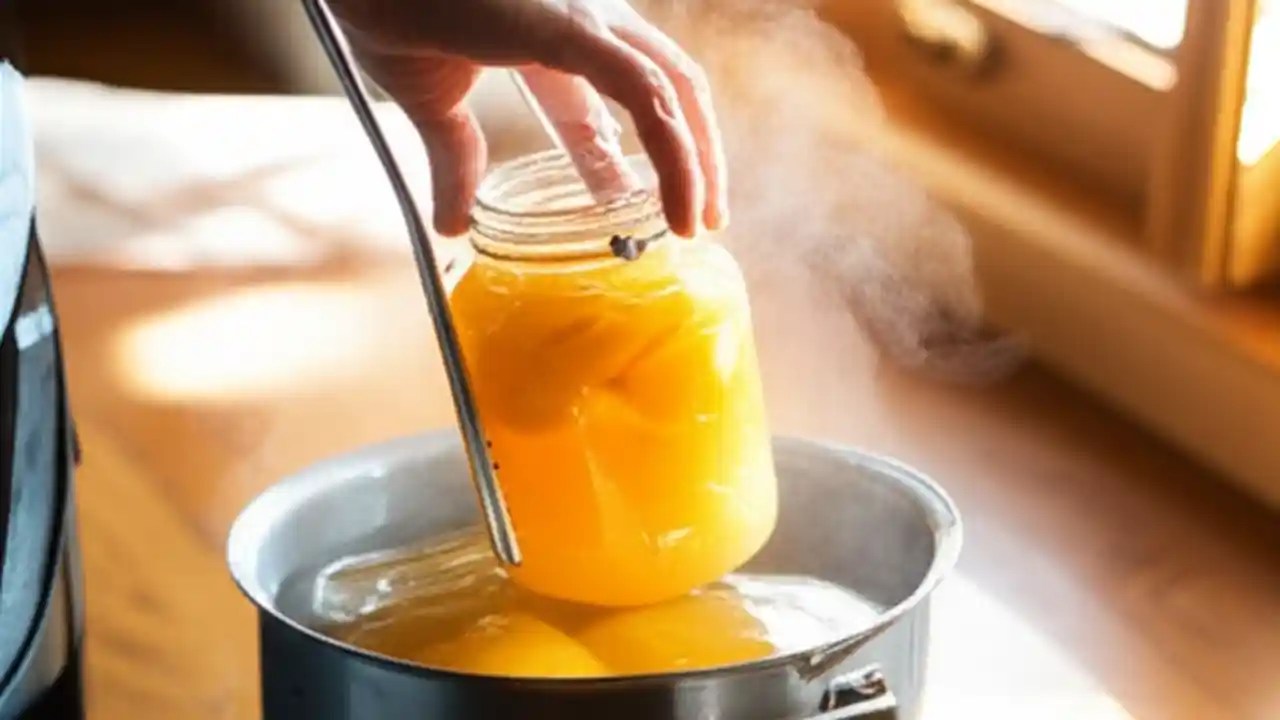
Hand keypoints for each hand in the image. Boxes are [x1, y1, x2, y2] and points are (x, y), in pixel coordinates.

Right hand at [328, 0, 726, 237]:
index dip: (647, 151)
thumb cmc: (384, 4)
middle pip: (669, 86)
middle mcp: (583, 19)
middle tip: (698, 217)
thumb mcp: (429, 99)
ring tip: (701, 221)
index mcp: (555, 33)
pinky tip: (680, 206)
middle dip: (692, 153)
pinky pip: (644, 92)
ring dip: (697, 160)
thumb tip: (454, 226)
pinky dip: (674, 153)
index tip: (656, 207)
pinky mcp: (568, 25)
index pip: (623, 95)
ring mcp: (582, 16)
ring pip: (673, 88)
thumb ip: (453, 156)